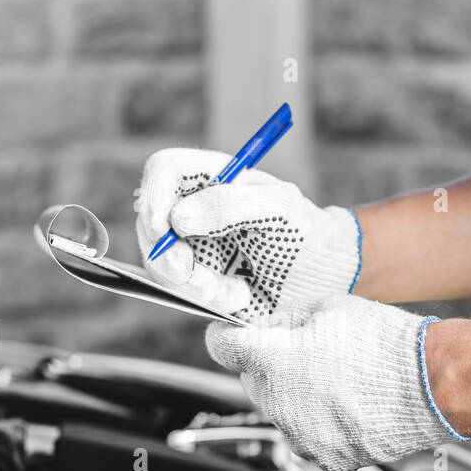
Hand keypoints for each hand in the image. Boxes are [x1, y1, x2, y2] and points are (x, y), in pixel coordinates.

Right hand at [134, 148, 361, 319]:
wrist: (321, 280)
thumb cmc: (306, 232)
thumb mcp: (279, 209)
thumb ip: (231, 203)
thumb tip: (177, 216)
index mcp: (211, 176)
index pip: (164, 170)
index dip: (154, 194)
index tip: (164, 228)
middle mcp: (193, 207)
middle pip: (150, 222)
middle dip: (169, 256)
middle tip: (197, 278)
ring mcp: (190, 244)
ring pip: (159, 262)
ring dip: (193, 285)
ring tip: (238, 293)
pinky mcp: (195, 278)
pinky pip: (178, 290)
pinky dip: (205, 300)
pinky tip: (239, 297)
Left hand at [205, 294, 470, 470]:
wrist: (433, 385)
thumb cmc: (385, 343)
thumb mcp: (328, 308)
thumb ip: (287, 321)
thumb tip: (269, 326)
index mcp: (271, 361)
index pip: (222, 346)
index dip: (229, 334)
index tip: (236, 332)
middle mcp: (278, 404)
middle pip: (253, 381)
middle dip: (271, 365)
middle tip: (307, 351)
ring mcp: (301, 436)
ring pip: (281, 411)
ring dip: (296, 396)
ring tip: (338, 379)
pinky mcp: (326, 457)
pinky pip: (308, 436)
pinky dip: (320, 422)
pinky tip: (348, 404)